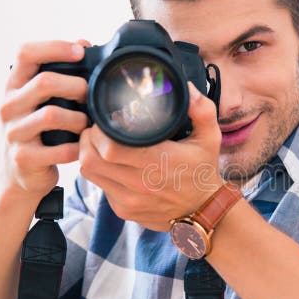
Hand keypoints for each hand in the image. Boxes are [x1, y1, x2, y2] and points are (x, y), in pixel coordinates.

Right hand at [0, 39, 90, 197]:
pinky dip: (78, 147)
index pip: (25, 53)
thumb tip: (84, 43)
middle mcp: (9, 106)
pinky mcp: (24, 158)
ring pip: (52, 115)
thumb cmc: (39, 131)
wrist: (20, 175)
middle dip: (76, 86)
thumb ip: (60, 73)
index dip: (55, 47)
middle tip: (91, 96)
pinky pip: (60, 149)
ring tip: (87, 124)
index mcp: (14, 86)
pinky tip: (83, 146)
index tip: (81, 52)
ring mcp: (14, 133)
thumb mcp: (42, 100)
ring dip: (79, 119)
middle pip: (44, 82)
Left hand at [78, 82, 223, 230]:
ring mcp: (129, 200)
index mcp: (158, 163)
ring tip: (100, 144)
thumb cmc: (203, 171)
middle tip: (98, 129)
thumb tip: (186, 87)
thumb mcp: (210, 138)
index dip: (99, 131)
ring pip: (89, 173)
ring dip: (90, 155)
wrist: (204, 211)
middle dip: (88, 139)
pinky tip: (113, 165)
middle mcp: (140, 184)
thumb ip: (202, 110)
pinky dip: (101, 173)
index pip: (109, 147)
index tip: (106, 121)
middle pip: (91, 159)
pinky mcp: (123, 210)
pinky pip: (100, 187)